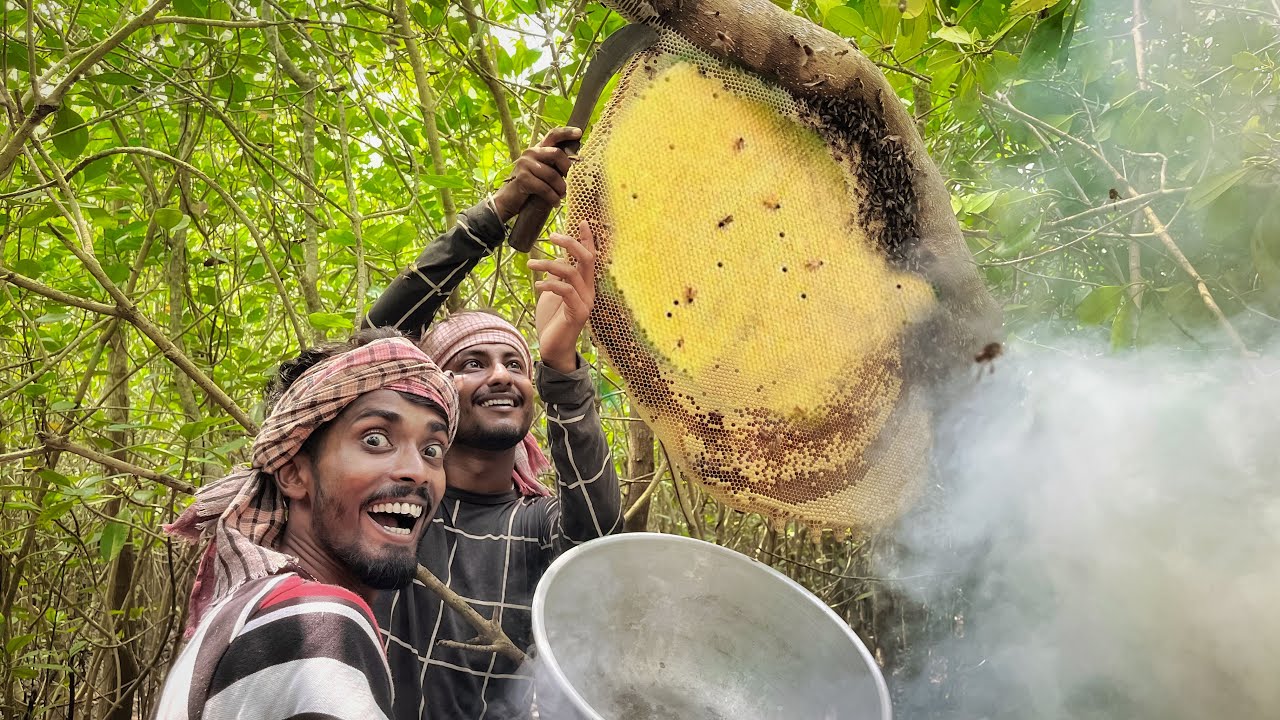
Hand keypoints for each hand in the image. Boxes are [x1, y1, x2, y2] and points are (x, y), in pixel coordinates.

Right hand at [491, 127, 581, 222]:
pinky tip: (555, 203)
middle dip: (567, 169)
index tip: (579, 133)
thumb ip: (555, 166)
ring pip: (552, 175)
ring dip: (561, 189)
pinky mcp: (522, 178)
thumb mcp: (543, 173)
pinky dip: (553, 198)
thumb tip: (576, 166)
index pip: (553, 135)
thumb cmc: (530, 187)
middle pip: (557, 154)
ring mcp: (525, 164)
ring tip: (562, 196)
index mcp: (537, 149)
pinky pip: (544, 188)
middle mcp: (530, 153)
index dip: (566, 133)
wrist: (509, 200)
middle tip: (572, 182)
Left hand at [528, 221, 594, 373]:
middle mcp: (589, 290)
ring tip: (530, 265)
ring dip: (548, 265)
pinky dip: (549, 284)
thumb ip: (556, 278)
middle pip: (587, 259)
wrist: (554, 349)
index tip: (581, 221)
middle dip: (570, 243)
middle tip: (551, 236)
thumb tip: (551, 262)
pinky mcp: (578, 313)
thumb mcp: (553, 293)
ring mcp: (586, 302)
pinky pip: (565, 291)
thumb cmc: (552, 320)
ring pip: (571, 272)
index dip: (587, 239)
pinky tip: (537, 285)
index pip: (590, 257)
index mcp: (585, 284)